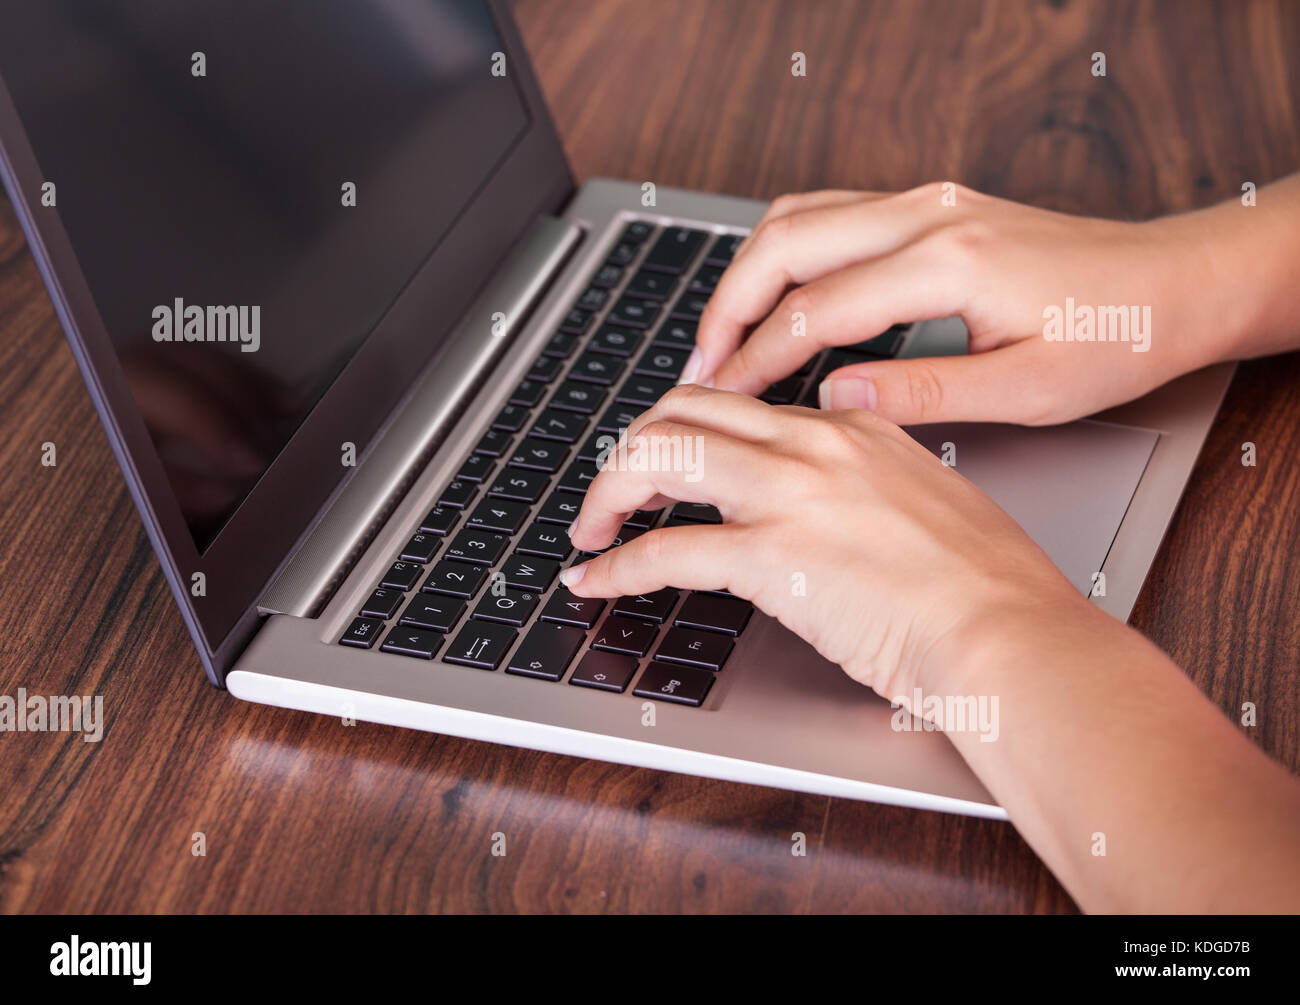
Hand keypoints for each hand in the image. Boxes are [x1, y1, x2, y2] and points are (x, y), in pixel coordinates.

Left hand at [563, 384, 1088, 698]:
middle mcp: (814, 446)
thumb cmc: (987, 592)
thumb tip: (817, 518)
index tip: (666, 466)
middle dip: (631, 450)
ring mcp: (790, 494)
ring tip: (590, 531)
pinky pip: (664, 549)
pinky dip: (616, 566)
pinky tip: (598, 582)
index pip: (740, 406)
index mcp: (853, 429)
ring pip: (657, 457)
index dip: (685, 432)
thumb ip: (862, 495)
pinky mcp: (772, 556)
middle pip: (683, 411)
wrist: (1011, 635)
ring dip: (607, 494)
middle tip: (614, 495)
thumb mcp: (925, 510)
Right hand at [684, 183, 1248, 424]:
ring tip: (722, 337)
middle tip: (698, 369)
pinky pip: (829, 214)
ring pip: (798, 217)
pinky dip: (785, 254)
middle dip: (726, 307)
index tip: (719, 399)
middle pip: (784, 244)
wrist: (1173, 284)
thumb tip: (833, 403)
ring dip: (748, 275)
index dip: (754, 358)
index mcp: (946, 264)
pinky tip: (775, 298)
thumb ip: (919, 395)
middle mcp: (927, 216)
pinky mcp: (931, 206)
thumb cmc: (1114, 338)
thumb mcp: (1023, 390)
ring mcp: (926, 201)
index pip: (813, 311)